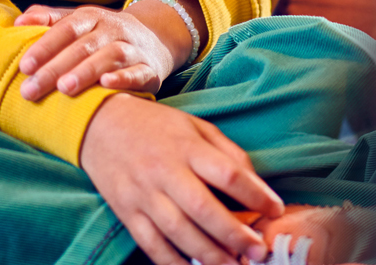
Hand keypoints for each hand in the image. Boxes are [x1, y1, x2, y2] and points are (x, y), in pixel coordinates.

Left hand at [15, 2, 189, 99]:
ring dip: (87, 71)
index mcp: (91, 17)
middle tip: (32, 88)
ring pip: (110, 57)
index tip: (24, 66)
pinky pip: (139, 73)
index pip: (65, 29)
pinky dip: (124, 78)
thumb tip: (17, 23)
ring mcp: (132, 49)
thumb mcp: (78, 21)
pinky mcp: (150, 70)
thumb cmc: (102, 34)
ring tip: (65, 88)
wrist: (154, 39)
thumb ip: (48, 19)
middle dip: (55, 68)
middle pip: (82, 47)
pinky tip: (107, 85)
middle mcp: (112, 30)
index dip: (44, 46)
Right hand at [80, 95, 282, 264]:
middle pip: (203, 209)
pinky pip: (152, 244)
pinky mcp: (126, 212)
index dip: (256, 194)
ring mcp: (143, 194)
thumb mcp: (195, 126)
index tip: (276, 209)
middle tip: (260, 251)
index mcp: (186, 146)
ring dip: (209, 255)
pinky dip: (173, 263)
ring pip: (179, 232)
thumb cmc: (156, 126)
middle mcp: (164, 171)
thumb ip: (228, 153)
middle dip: (234, 234)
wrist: (99, 124)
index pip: (227, 173)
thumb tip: (257, 185)